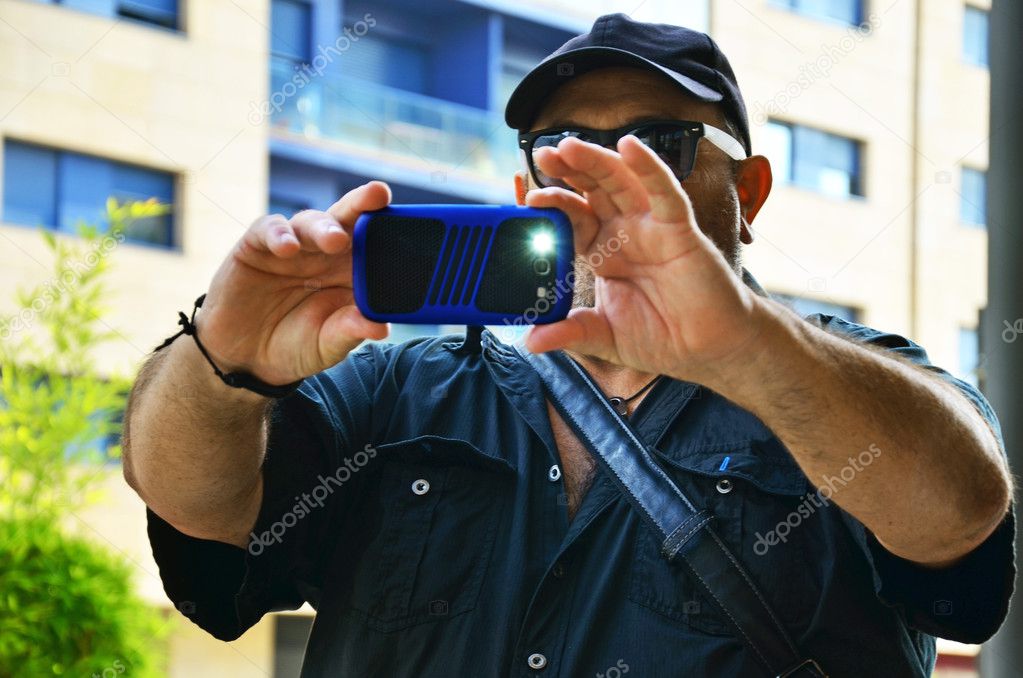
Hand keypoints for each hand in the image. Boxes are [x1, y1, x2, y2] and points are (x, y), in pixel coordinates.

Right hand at [195, 181, 391, 385]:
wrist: (246, 357)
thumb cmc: (296, 345)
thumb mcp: (327, 344)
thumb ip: (350, 331)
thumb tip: (381, 328)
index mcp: (351, 271)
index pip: (375, 241)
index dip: (390, 227)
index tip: (413, 220)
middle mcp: (325, 253)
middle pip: (348, 219)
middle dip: (363, 202)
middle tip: (378, 195)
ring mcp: (293, 246)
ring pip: (311, 221)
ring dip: (324, 227)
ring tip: (335, 240)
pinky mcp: (257, 246)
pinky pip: (270, 229)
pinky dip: (279, 234)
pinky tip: (287, 247)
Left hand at [523, 135, 765, 384]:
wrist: (709, 350)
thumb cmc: (662, 338)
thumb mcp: (604, 336)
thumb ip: (570, 333)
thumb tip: (531, 342)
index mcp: (604, 252)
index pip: (573, 218)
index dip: (553, 205)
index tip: (529, 201)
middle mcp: (626, 233)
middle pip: (592, 190)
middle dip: (568, 170)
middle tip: (542, 156)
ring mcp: (652, 228)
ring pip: (621, 183)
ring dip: (596, 162)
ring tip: (569, 147)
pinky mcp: (680, 230)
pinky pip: (664, 192)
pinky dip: (648, 168)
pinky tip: (629, 147)